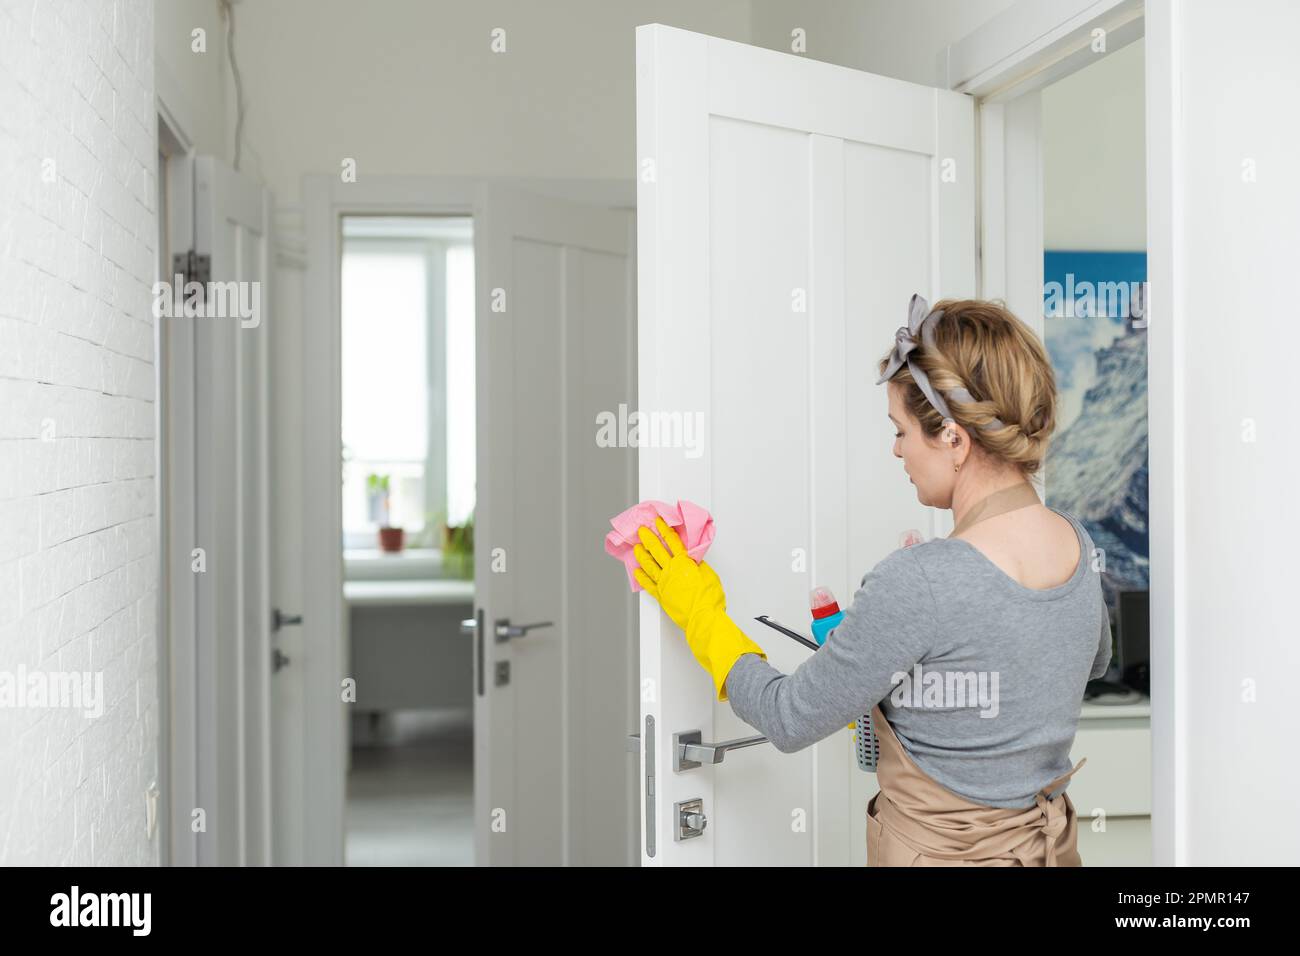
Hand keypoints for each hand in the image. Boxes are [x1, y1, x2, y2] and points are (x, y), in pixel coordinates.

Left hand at [631, 516, 764, 700]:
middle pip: (657, 550)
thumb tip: (692, 560)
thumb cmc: (710, 598)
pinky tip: (637, 571)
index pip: (672, 541)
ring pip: (649, 565)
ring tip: (636, 547)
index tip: (658, 521)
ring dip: (642, 555)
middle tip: (641, 530)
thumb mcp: (709, 575)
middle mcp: (671, 571)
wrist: (703, 618)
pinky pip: (648, 584)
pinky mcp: (661, 596)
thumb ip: (698, 565)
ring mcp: (664, 584)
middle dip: (649, 538)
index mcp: (683, 563)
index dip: (665, 529)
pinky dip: (642, 577)